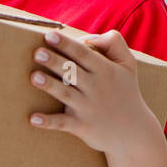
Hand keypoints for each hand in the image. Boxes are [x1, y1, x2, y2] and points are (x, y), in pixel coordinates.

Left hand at [26, 28, 158, 156]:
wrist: (134, 130)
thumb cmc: (125, 91)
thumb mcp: (128, 64)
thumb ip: (114, 43)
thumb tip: (89, 37)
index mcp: (105, 70)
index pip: (82, 54)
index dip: (66, 44)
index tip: (49, 35)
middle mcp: (95, 88)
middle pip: (72, 72)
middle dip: (55, 62)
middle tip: (37, 53)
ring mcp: (88, 108)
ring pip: (66, 95)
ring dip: (50, 86)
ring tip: (34, 77)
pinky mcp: (81, 126)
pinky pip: (62, 123)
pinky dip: (48, 122)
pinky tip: (33, 119)